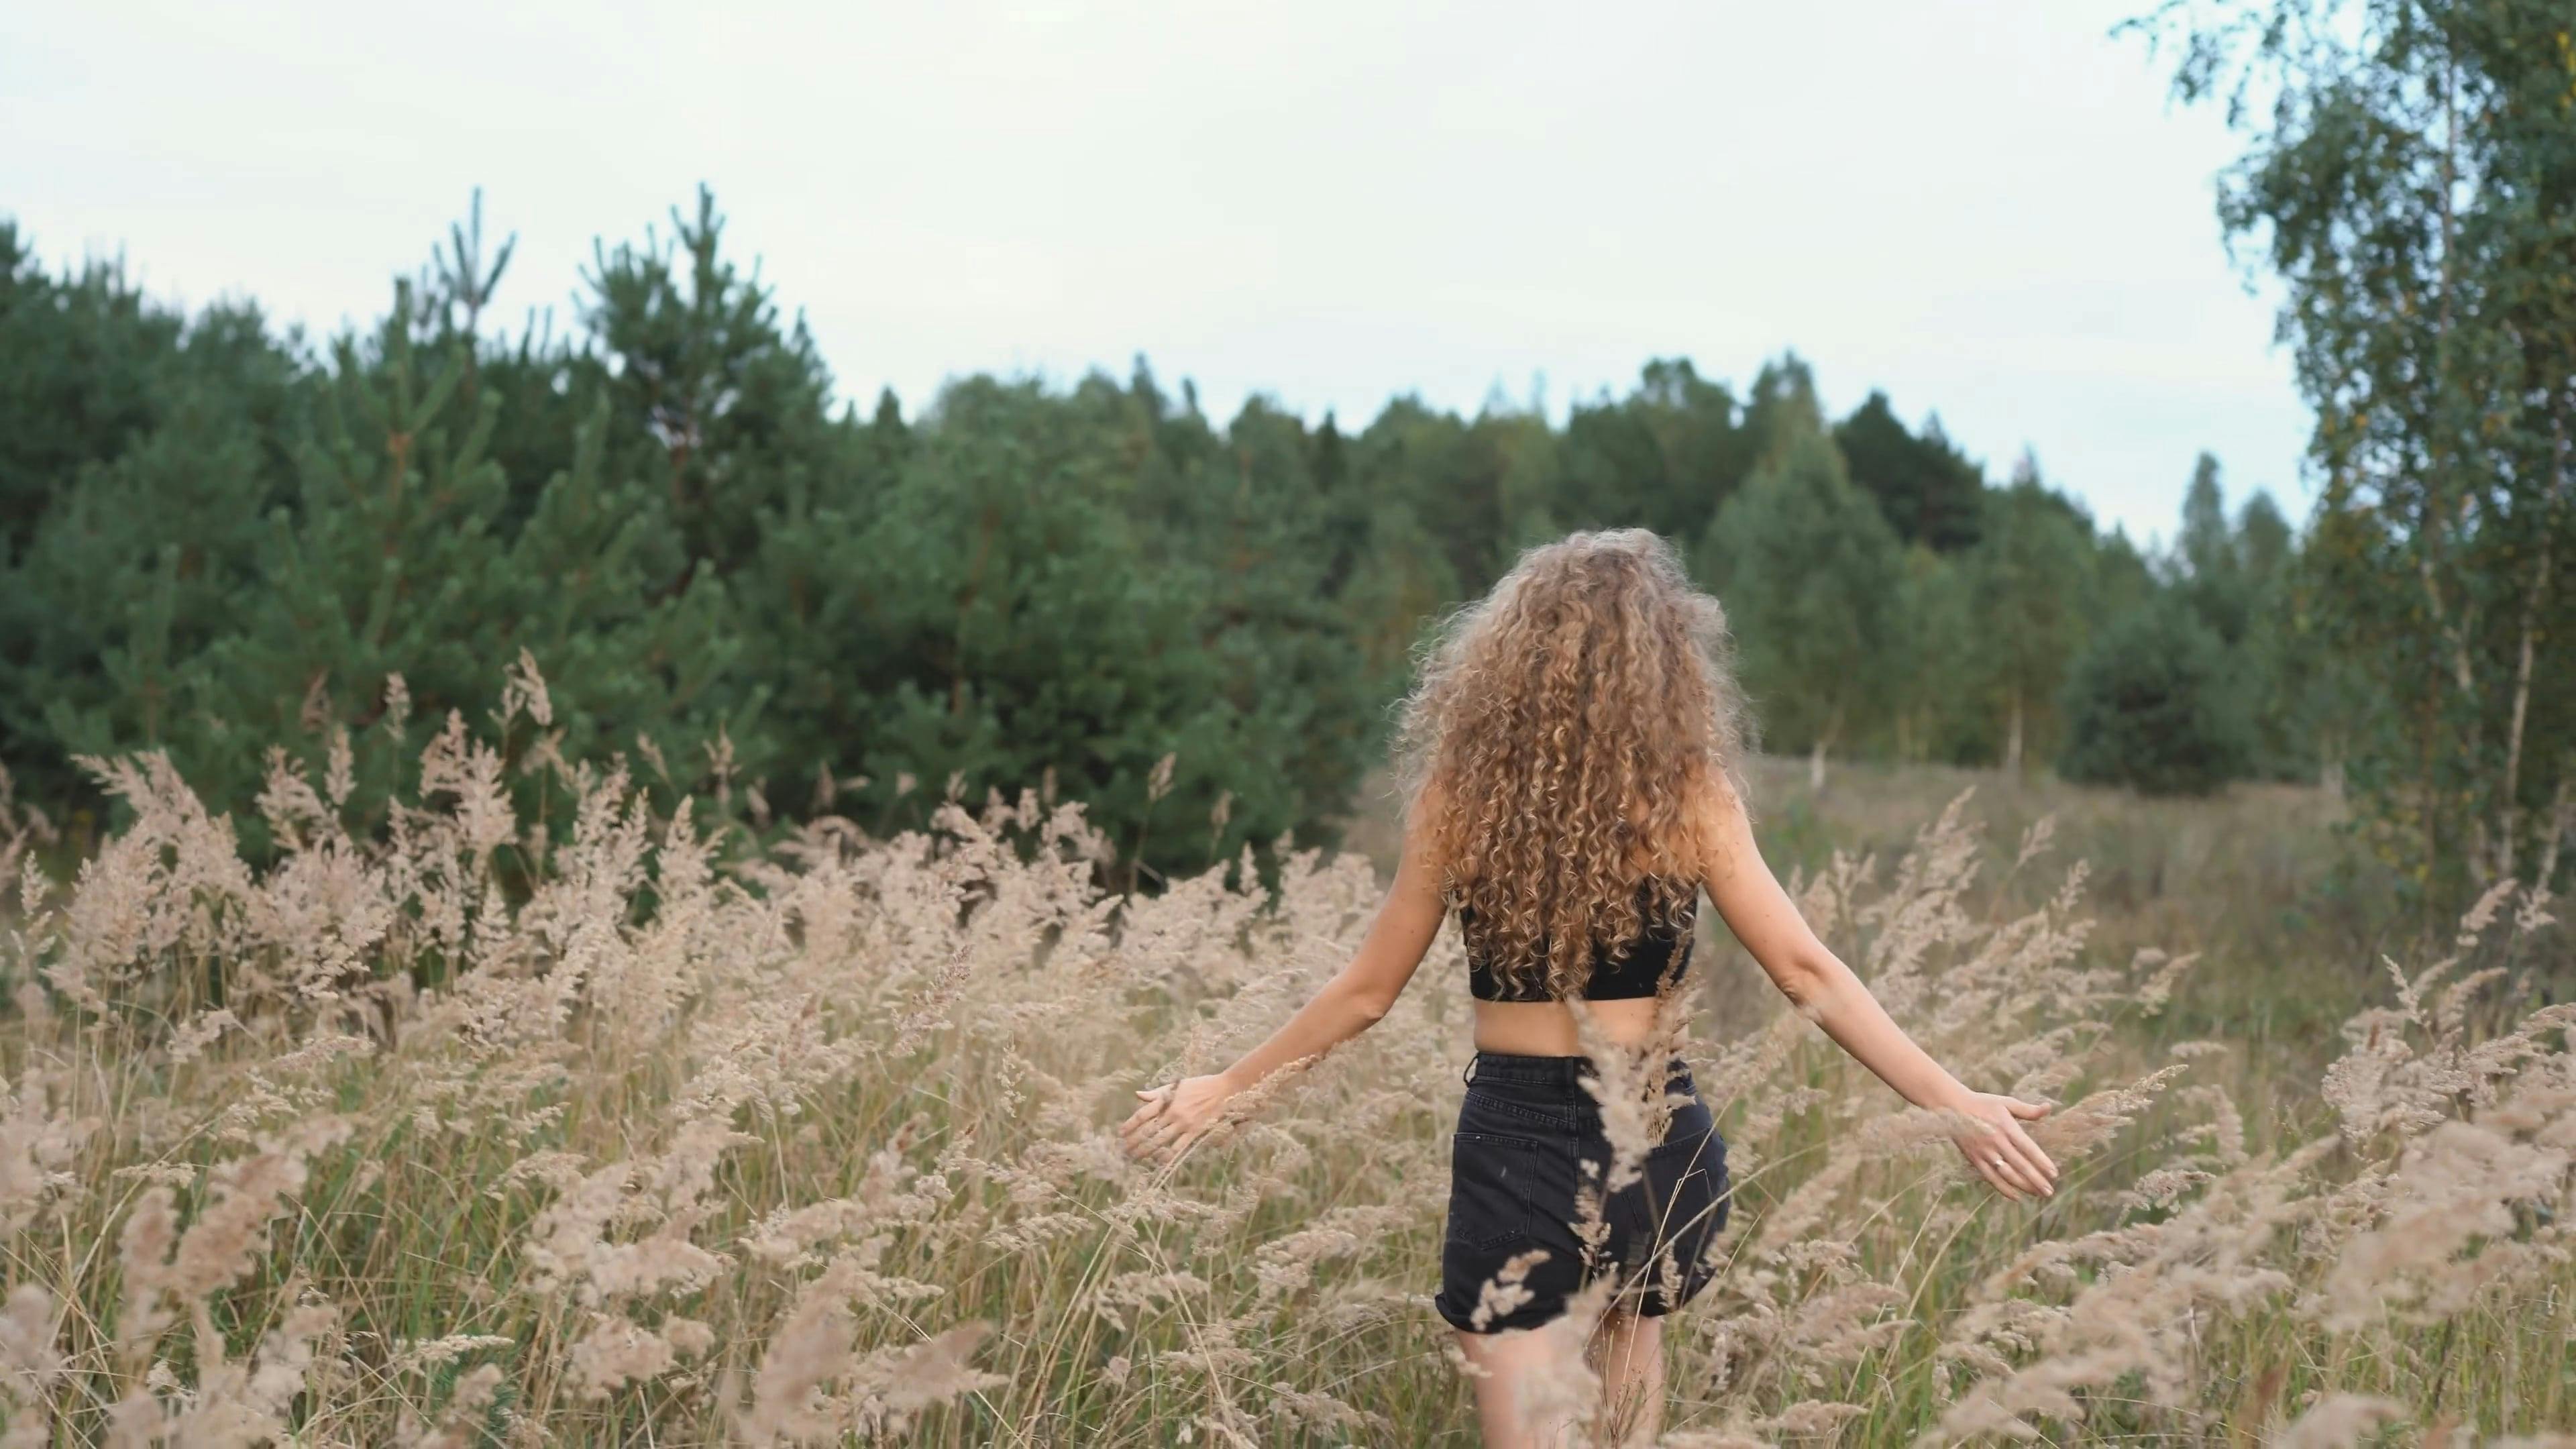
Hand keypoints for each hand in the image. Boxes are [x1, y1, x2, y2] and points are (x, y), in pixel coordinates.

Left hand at [1119, 1073, 1238, 1165]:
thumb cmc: (1198, 1085)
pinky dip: (1168, 1155)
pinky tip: (1159, 1161)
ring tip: (1136, 1157)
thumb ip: (1156, 1093)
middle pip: (1148, 1130)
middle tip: (1125, 1150)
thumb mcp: (1176, 1086)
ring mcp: (1184, 1123)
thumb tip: (1137, 1095)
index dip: (1130, 1125)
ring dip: (1146, 1150)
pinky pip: (1179, 1147)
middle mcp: (1172, 1112)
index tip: (1121, 1133)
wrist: (1222, 1089)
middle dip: (1135, 1141)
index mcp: (1166, 1099)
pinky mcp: (1195, 1131)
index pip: (1142, 1114)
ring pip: (1160, 1140)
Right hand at [1943, 1091, 2056, 1200]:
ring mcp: (1984, 1152)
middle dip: (2036, 1180)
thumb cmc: (1983, 1103)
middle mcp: (1996, 1141)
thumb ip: (2028, 1110)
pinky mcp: (1975, 1159)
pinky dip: (2004, 1188)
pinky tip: (2017, 1197)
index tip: (2054, 1174)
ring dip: (2024, 1186)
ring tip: (2038, 1194)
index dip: (2041, 1162)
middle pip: (2020, 1164)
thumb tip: (2048, 1107)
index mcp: (2006, 1127)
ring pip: (2007, 1173)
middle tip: (2050, 1191)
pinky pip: (1991, 1177)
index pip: (2028, 1148)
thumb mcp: (2006, 1103)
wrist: (1952, 1107)